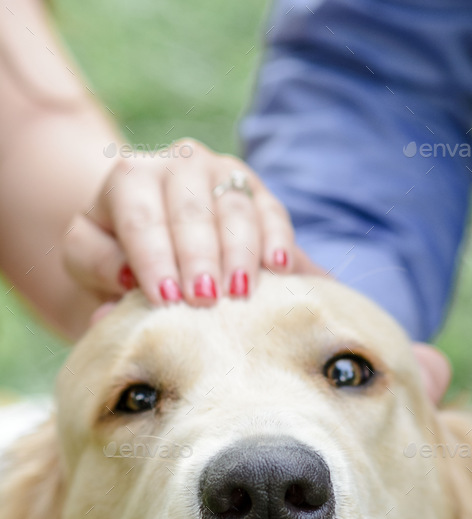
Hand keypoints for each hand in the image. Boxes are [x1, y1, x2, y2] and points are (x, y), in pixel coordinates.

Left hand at [63, 140, 295, 305]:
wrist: (155, 236)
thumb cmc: (120, 255)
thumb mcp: (90, 260)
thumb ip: (97, 269)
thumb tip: (120, 292)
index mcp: (130, 179)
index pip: (140, 219)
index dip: (152, 260)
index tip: (165, 299)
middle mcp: (178, 164)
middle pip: (190, 210)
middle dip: (198, 258)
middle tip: (204, 299)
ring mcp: (222, 172)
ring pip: (234, 208)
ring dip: (239, 253)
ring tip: (240, 293)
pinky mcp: (257, 191)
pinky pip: (271, 211)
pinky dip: (276, 239)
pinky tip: (279, 268)